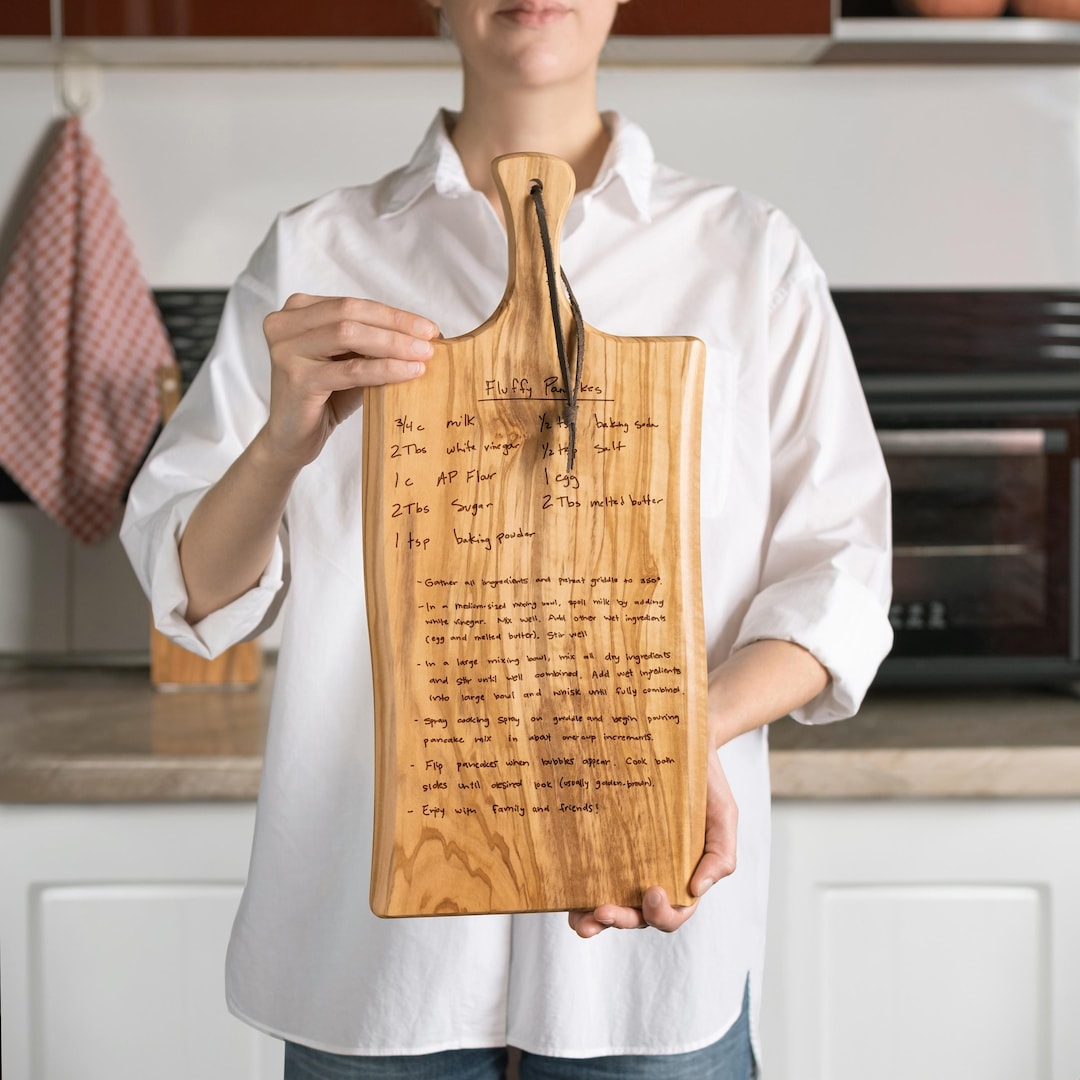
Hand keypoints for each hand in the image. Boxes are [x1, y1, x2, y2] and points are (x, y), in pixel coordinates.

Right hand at [261, 293, 438, 469]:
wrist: (292, 439)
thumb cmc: (326, 398)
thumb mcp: (349, 361)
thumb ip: (373, 344)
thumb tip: (425, 335)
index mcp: (297, 310)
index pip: (352, 304)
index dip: (393, 314)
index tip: (429, 327)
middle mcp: (284, 323)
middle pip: (350, 313)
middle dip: (396, 325)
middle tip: (431, 339)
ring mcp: (286, 350)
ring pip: (349, 335)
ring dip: (393, 344)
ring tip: (423, 356)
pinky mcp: (296, 379)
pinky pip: (350, 370)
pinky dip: (384, 369)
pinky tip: (409, 372)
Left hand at [567, 749, 736, 936]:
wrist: (682, 743)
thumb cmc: (704, 783)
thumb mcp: (724, 814)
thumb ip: (721, 854)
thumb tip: (697, 890)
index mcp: (683, 876)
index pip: (675, 911)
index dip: (662, 913)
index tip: (652, 890)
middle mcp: (654, 875)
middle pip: (638, 915)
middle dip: (620, 920)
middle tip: (602, 911)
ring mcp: (628, 863)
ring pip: (612, 903)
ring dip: (595, 918)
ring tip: (580, 922)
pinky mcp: (607, 844)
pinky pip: (593, 875)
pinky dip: (580, 892)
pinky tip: (566, 896)